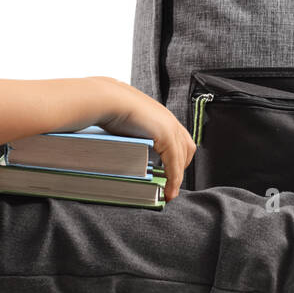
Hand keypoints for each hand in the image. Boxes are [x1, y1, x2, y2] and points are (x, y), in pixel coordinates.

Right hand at [91, 76, 195, 201]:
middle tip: (170, 184)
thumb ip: (132, 134)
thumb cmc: (110, 108)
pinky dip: (174, 179)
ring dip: (177, 178)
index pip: (179, 140)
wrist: (107, 99)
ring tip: (169, 193)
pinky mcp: (166, 136)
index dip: (177, 159)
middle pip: (186, 149)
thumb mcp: (125, 123)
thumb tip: (125, 145)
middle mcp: (169, 120)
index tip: (169, 174)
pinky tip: (168, 191)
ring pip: (182, 158)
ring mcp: (170, 127)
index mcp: (161, 116)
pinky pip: (174, 163)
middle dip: (180, 169)